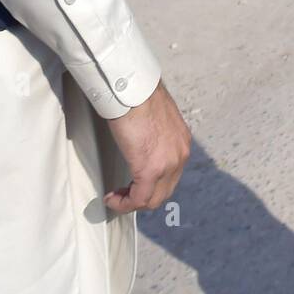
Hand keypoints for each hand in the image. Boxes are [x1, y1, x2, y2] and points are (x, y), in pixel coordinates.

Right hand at [104, 80, 190, 214]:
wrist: (133, 89)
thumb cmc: (138, 95)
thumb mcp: (155, 117)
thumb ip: (155, 133)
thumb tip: (143, 142)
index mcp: (181, 141)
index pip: (171, 174)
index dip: (152, 183)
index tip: (133, 183)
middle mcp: (180, 155)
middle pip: (164, 190)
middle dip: (143, 196)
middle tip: (123, 194)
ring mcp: (168, 164)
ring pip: (153, 199)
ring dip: (133, 202)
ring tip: (116, 197)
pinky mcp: (149, 170)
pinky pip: (138, 199)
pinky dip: (124, 203)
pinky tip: (112, 198)